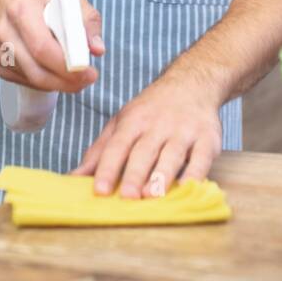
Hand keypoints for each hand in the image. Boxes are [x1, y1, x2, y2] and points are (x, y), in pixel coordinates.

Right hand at [0, 0, 104, 93]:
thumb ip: (86, 18)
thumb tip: (97, 49)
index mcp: (21, 9)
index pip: (42, 47)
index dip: (66, 65)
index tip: (88, 71)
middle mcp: (5, 30)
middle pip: (35, 69)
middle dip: (65, 80)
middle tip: (86, 79)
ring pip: (29, 78)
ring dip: (56, 83)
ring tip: (76, 76)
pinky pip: (22, 79)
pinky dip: (42, 81)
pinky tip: (54, 72)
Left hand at [69, 73, 222, 196]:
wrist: (192, 83)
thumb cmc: (151, 110)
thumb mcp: (122, 122)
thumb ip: (100, 151)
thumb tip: (73, 178)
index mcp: (134, 121)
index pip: (118, 145)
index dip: (108, 168)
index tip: (100, 191)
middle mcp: (158, 124)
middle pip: (144, 151)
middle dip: (135, 174)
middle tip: (127, 197)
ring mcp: (184, 131)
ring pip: (172, 155)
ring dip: (162, 175)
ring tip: (152, 195)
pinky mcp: (208, 139)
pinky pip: (202, 158)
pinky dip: (195, 173)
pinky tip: (187, 188)